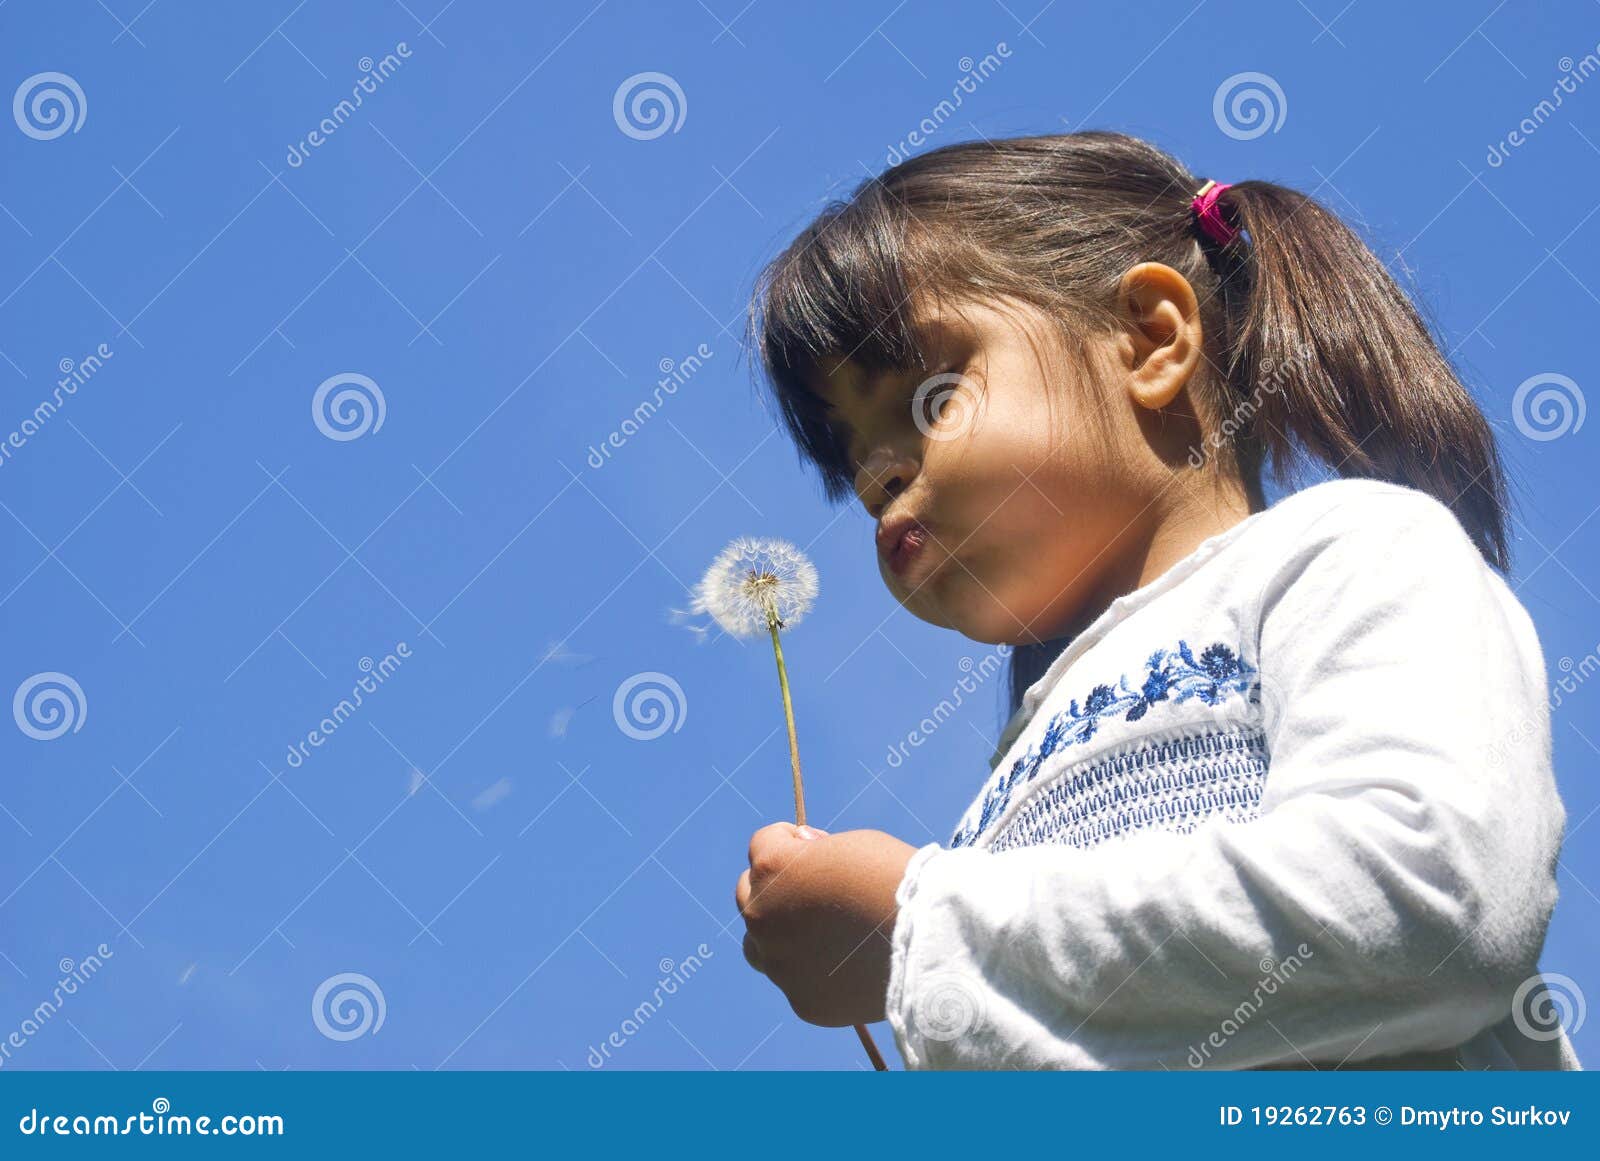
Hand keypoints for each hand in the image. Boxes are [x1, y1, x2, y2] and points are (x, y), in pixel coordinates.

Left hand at [734, 821, 918, 1026]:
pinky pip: (796, 980)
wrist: (931, 940)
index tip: (812, 845)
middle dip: (775, 888)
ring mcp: (780, 965)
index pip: (762, 845)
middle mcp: (763, 917)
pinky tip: (845, 964)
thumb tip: (803, 859)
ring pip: (759, 947)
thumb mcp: (851, 845)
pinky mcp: (803, 1001)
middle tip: (812, 889)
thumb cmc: (896, 878)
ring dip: (778, 935)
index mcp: (773, 869)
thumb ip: (815, 854)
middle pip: (749, 896)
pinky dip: (811, 971)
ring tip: (818, 933)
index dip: (790, 841)